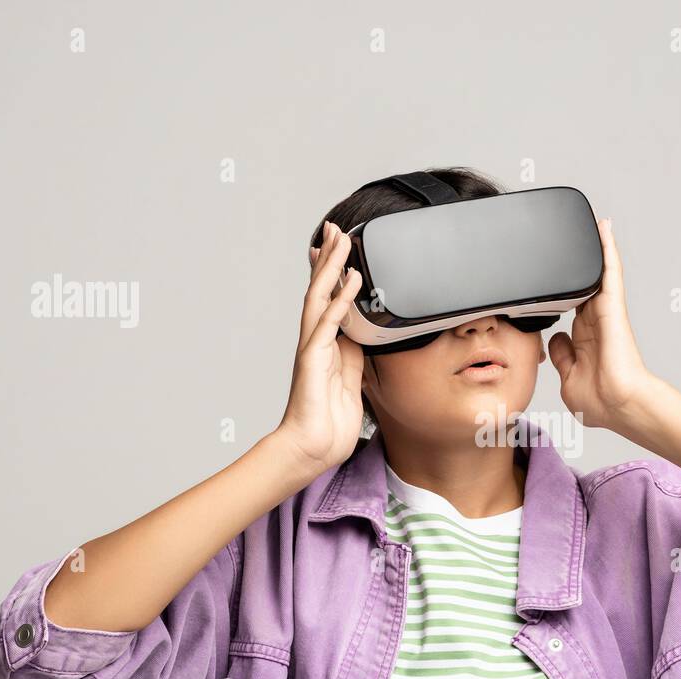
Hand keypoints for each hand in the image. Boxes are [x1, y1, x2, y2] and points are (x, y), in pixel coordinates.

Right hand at [272, 221, 365, 477]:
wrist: (313, 448)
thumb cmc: (330, 422)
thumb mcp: (353, 381)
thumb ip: (357, 355)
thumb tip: (368, 335)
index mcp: (326, 345)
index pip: (329, 300)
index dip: (332, 272)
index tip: (338, 246)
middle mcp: (315, 341)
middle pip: (320, 290)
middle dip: (328, 258)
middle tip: (336, 228)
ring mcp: (312, 348)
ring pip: (320, 298)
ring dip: (331, 268)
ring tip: (341, 240)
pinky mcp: (313, 360)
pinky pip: (330, 324)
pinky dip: (342, 300)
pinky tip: (352, 281)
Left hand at [547, 217, 654, 432]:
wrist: (619, 403)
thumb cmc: (601, 400)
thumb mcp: (568, 378)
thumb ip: (561, 356)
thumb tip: (556, 339)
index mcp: (584, 339)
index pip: (569, 307)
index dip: (560, 290)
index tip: (550, 276)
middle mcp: (595, 322)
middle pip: (583, 284)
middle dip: (576, 262)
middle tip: (568, 237)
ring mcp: (605, 312)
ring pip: (597, 272)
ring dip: (594, 248)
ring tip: (589, 221)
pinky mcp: (612, 306)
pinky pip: (609, 271)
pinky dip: (607, 249)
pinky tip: (604, 227)